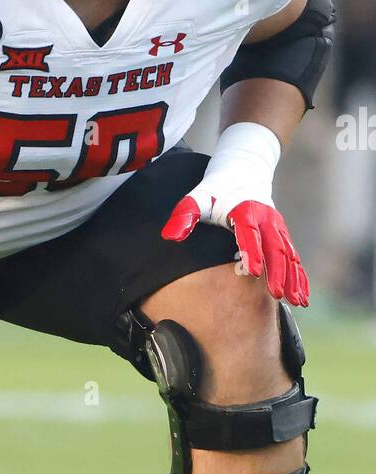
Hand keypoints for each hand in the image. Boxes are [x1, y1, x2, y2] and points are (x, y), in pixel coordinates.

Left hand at [162, 189, 308, 306]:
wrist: (243, 172)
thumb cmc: (216, 190)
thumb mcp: (198, 198)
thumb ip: (185, 216)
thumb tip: (170, 236)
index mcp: (245, 210)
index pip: (249, 233)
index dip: (252, 252)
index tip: (253, 272)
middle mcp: (266, 219)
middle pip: (274, 247)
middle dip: (277, 271)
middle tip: (277, 294)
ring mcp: (277, 228)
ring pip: (289, 255)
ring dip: (293, 278)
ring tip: (298, 302)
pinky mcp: (281, 236)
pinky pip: (293, 258)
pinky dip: (299, 277)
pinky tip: (303, 297)